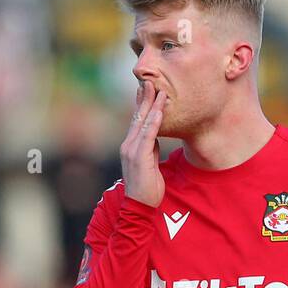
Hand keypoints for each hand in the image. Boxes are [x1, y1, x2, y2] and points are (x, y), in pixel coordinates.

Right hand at [120, 82, 166, 207]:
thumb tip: (156, 137)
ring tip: (158, 90)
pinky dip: (154, 122)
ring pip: (143, 123)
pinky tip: (159, 111)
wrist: (139, 206)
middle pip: (137, 117)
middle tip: (150, 81)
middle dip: (144, 99)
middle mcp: (128, 146)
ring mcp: (132, 151)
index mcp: (130, 147)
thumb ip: (151, 149)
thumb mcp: (150, 163)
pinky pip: (148, 135)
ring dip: (151, 106)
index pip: (136, 121)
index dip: (142, 105)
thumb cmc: (147, 187)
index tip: (147, 90)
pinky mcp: (139, 157)